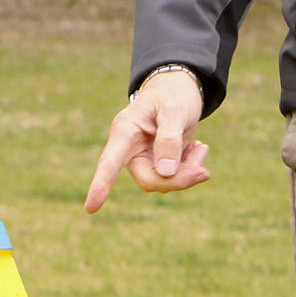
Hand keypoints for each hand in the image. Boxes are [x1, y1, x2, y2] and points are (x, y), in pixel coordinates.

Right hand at [83, 69, 208, 212]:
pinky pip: (173, 178)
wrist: (179, 88)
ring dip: (188, 171)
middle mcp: (129, 148)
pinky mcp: (158, 163)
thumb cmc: (173, 94)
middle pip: (148, 179)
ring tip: (201, 147)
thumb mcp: (175, 109)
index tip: (91, 208)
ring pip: (164, 181)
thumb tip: (165, 173)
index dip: (101, 184)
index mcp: (125, 131)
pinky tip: (198, 148)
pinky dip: (190, 167)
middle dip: (178, 179)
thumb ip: (169, 139)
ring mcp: (143, 157)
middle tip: (205, 172)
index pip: (110, 162)